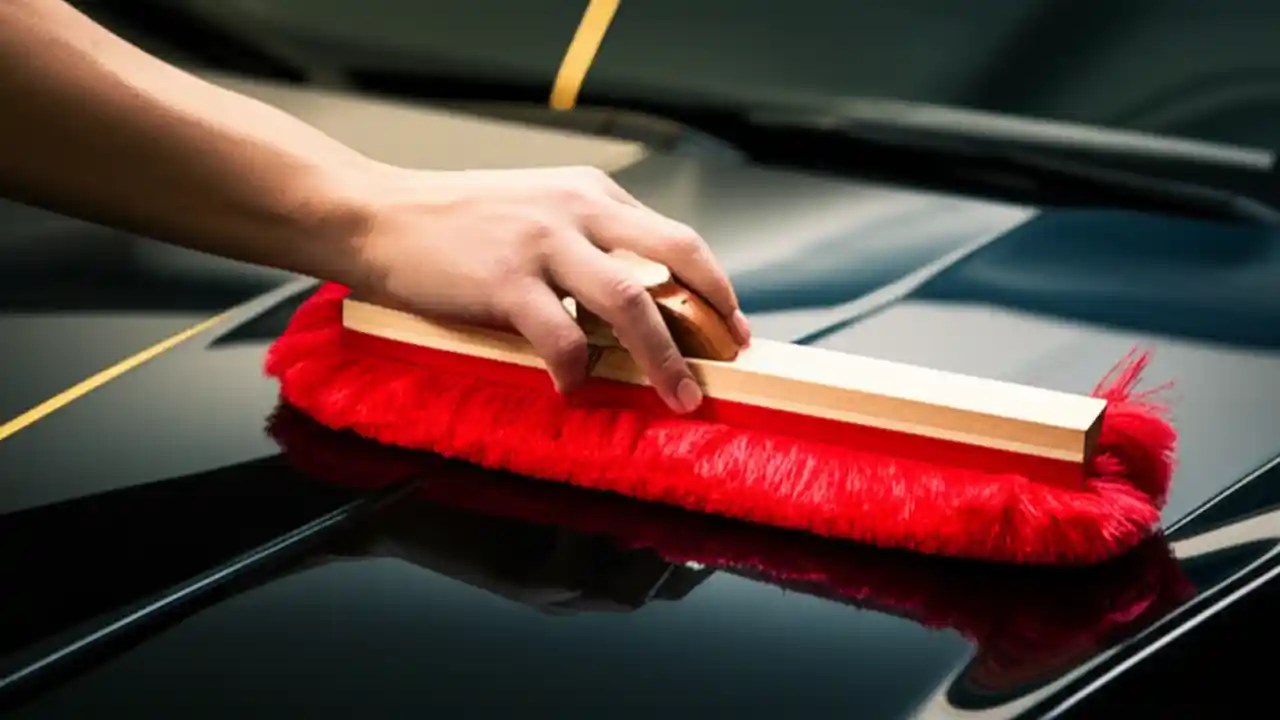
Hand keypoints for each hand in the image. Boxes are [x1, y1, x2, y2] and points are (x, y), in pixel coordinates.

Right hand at [341, 164, 750, 413]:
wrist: (377, 216)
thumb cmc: (453, 220)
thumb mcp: (535, 208)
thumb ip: (584, 240)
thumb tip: (630, 299)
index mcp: (590, 194)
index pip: (674, 237)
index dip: (713, 283)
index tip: (729, 322)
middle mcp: (576, 210)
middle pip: (674, 259)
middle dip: (712, 314)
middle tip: (726, 357)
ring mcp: (542, 244)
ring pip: (630, 302)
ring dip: (663, 357)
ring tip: (677, 395)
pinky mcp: (505, 282)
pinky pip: (561, 338)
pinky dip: (577, 373)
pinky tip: (574, 390)